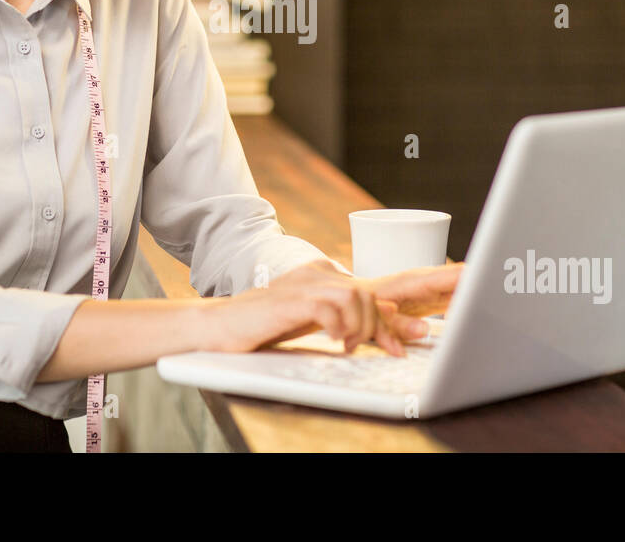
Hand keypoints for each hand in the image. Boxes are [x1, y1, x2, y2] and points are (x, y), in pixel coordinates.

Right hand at [201, 259, 444, 357]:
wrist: (220, 326)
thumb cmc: (264, 326)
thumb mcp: (312, 320)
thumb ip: (346, 314)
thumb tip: (388, 312)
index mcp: (323, 275)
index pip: (368, 293)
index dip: (389, 321)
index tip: (404, 345)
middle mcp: (316, 273)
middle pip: (366, 294)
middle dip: (380, 327)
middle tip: (380, 350)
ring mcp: (303, 285)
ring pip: (353, 298)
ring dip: (360, 327)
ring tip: (349, 346)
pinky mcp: (290, 300)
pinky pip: (329, 308)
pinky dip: (338, 327)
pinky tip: (333, 340)